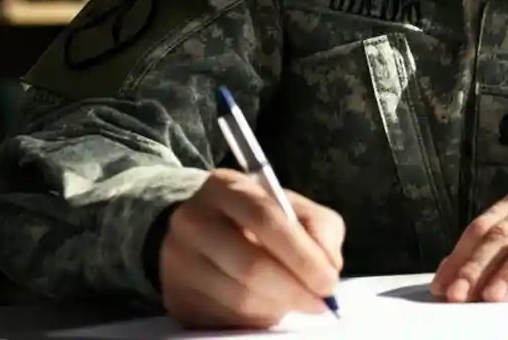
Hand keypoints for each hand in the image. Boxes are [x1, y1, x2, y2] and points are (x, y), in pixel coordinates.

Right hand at [159, 169, 344, 328]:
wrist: (199, 231)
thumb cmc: (257, 218)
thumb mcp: (291, 206)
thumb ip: (320, 227)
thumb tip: (329, 265)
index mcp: (225, 187)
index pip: (265, 219)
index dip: (302, 256)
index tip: (329, 281)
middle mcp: (193, 221)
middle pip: (251, 265)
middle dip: (295, 289)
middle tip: (321, 302)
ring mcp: (179, 262)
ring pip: (240, 298)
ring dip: (278, 307)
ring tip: (293, 300)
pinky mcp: (177, 298)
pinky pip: (226, 319)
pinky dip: (256, 319)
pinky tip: (266, 307)